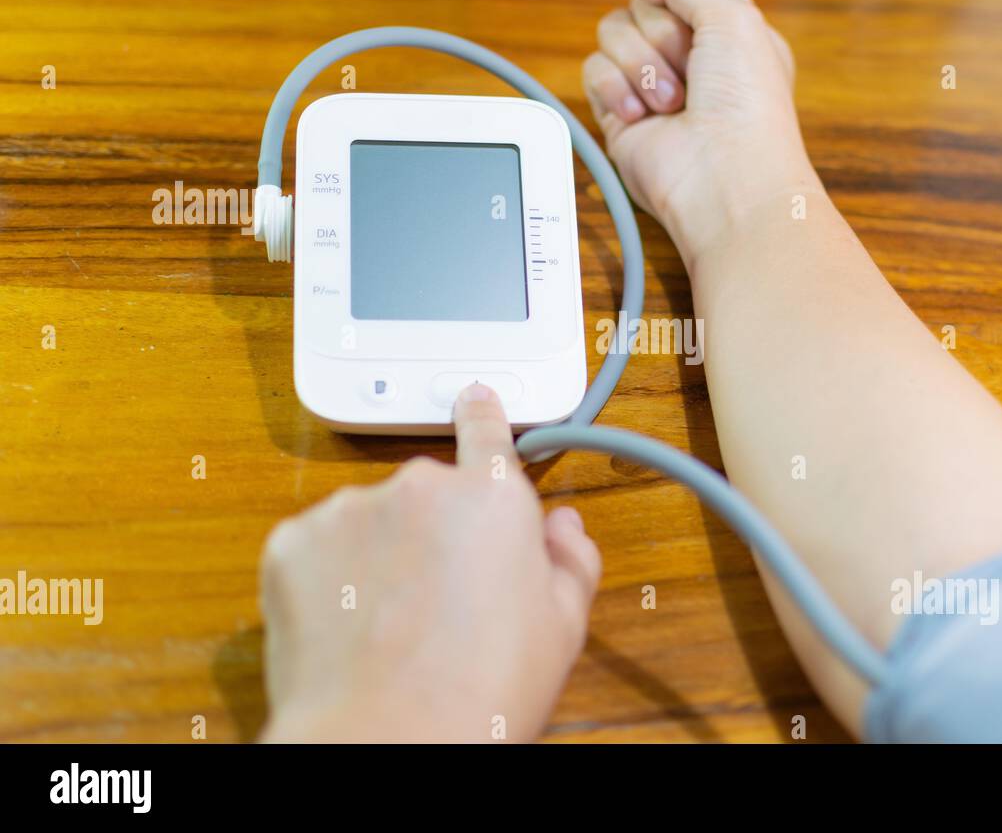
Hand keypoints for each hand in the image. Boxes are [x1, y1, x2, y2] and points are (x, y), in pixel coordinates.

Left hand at [258, 384, 600, 742]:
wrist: (386, 740)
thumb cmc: (481, 693)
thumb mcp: (562, 629)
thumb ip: (569, 560)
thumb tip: (562, 527)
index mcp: (492, 496)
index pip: (486, 431)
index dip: (482, 415)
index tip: (475, 401)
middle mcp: (419, 485)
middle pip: (428, 493)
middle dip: (433, 532)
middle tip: (444, 600)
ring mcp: (349, 510)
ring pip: (368, 521)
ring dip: (378, 554)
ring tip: (392, 626)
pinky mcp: (292, 543)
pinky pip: (317, 549)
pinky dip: (329, 578)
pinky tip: (349, 627)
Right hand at [582, 0, 818, 271]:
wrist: (725, 179)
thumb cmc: (747, 107)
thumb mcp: (731, 15)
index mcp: (729, 34)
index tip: (691, 15)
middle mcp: (691, 59)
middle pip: (645, 3)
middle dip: (663, 33)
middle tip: (690, 68)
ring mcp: (652, 86)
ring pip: (613, 31)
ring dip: (641, 62)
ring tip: (671, 101)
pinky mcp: (621, 114)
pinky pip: (593, 69)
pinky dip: (616, 88)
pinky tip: (642, 115)